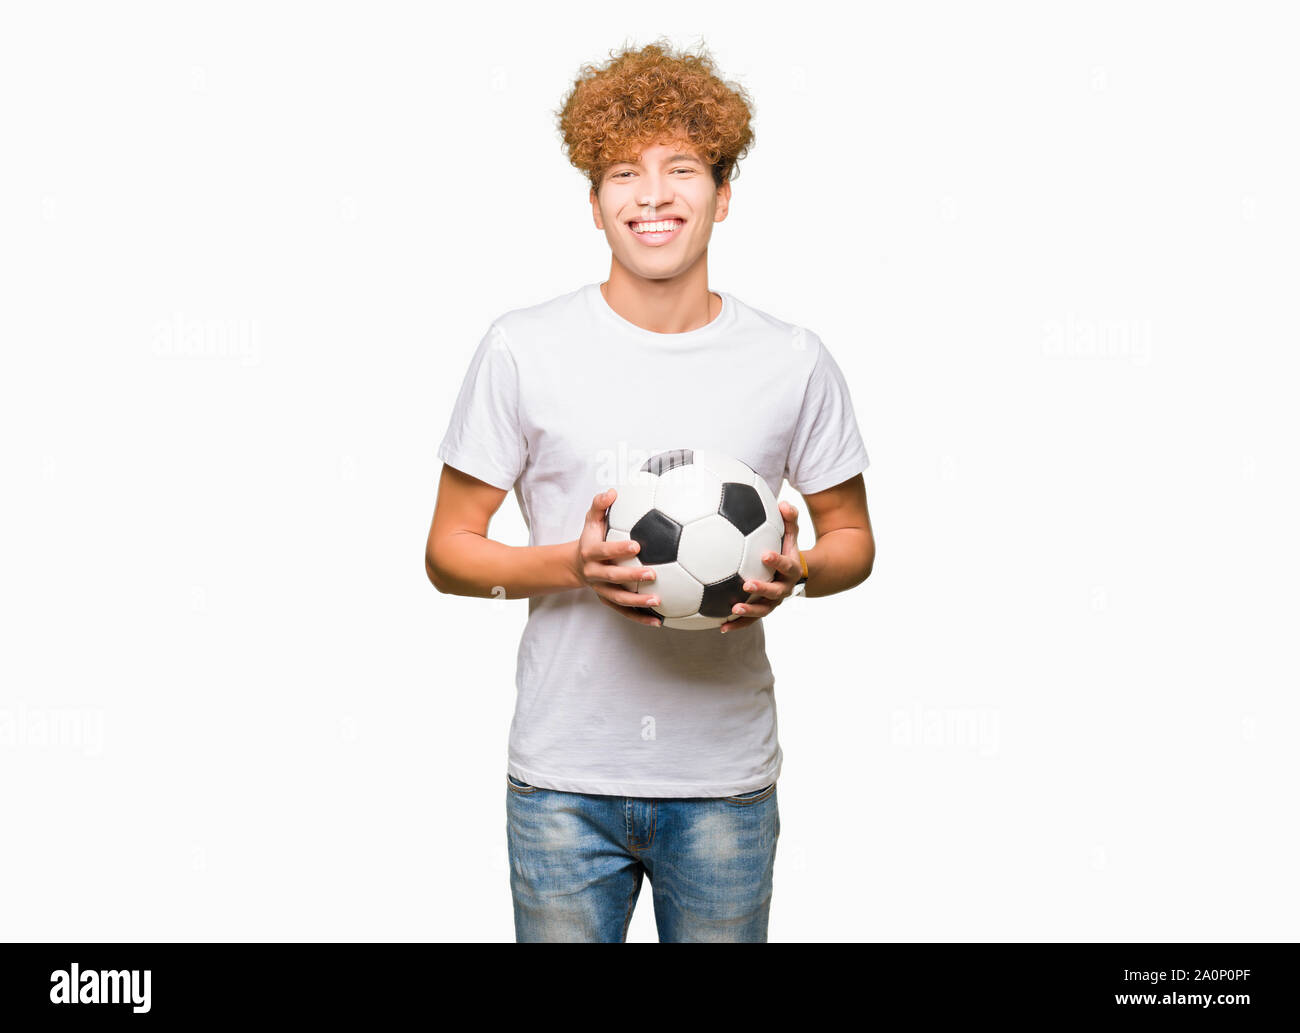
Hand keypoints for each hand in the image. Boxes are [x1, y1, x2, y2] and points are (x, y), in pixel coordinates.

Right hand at [573, 489, 662, 626]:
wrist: (576, 565)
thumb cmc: (591, 538)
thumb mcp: (591, 520)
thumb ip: (600, 505)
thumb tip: (612, 491)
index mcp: (590, 553)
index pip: (604, 552)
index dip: (618, 549)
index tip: (637, 546)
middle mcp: (594, 574)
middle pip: (613, 577)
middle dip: (632, 577)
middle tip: (653, 573)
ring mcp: (601, 590)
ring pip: (619, 599)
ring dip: (638, 602)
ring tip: (657, 601)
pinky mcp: (609, 601)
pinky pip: (625, 612)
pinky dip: (640, 618)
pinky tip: (659, 620)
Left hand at [721, 500, 802, 633]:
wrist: (794, 575)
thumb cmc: (786, 548)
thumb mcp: (791, 533)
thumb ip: (789, 519)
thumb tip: (784, 504)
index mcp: (792, 569)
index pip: (787, 564)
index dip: (777, 560)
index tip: (765, 554)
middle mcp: (784, 588)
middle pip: (776, 591)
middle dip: (762, 588)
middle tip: (747, 584)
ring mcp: (773, 602)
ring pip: (763, 609)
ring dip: (749, 610)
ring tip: (733, 608)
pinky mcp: (762, 609)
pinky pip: (750, 620)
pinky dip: (737, 624)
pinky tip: (721, 627)